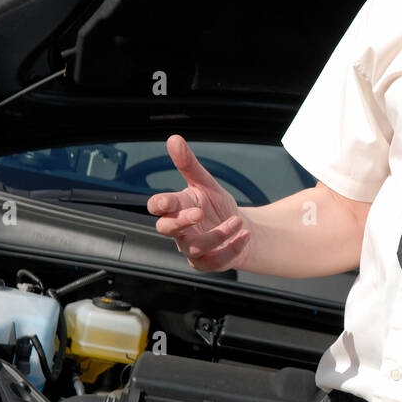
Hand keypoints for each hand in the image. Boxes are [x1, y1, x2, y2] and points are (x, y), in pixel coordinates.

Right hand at [146, 134, 250, 270]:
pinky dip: (231, 248)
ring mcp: (192, 249)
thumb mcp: (206, 183)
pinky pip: (215, 261)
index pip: (157, 207)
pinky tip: (245, 235)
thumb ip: (189, 164)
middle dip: (181, 222)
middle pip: (167, 229)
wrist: (240, 229)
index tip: (167, 201)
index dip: (158, 205)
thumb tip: (174, 139)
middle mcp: (180, 231)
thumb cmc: (216, 206)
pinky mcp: (208, 262)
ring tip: (237, 221)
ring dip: (216, 234)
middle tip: (199, 212)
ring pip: (194, 247)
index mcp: (176, 208)